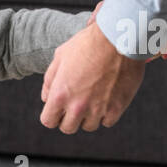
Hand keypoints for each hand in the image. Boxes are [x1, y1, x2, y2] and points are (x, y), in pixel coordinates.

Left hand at [39, 12, 144, 133]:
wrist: (120, 38)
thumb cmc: (88, 44)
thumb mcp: (61, 56)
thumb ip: (50, 80)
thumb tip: (46, 98)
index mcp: (60, 94)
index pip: (48, 121)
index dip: (52, 115)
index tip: (58, 108)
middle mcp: (78, 106)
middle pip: (67, 128)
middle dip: (68, 118)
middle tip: (75, 104)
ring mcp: (98, 109)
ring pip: (88, 126)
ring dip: (88, 116)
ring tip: (92, 99)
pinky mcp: (117, 108)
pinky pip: (107, 122)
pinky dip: (105, 114)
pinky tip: (105, 100)